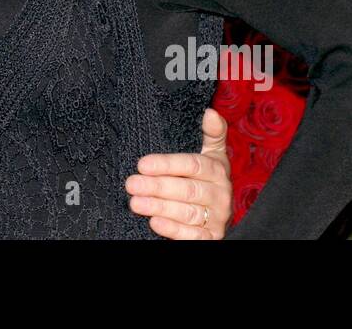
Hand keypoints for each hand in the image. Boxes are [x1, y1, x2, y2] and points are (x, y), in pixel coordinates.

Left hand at [124, 108, 231, 238]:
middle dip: (157, 187)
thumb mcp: (213, 156)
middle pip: (186, 189)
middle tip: (131, 183)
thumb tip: (210, 112)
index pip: (191, 165)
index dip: (166, 164)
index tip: (142, 164)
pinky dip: (173, 230)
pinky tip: (154, 223)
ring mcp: (217, 218)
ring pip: (187, 213)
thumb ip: (212, 134)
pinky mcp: (212, 238)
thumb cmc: (209, 180)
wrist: (220, 215)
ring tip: (135, 203)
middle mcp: (220, 195)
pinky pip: (192, 236)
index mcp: (217, 171)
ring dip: (160, 208)